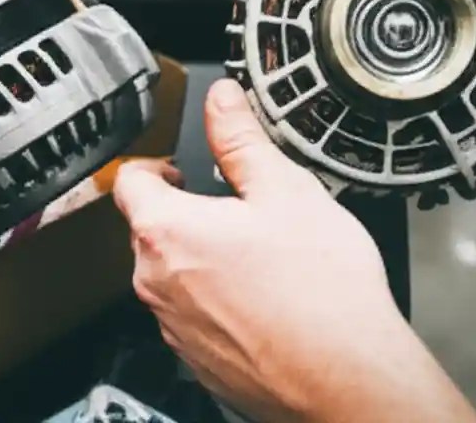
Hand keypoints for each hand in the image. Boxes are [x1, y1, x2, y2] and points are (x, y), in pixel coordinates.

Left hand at [113, 80, 475, 422]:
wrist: (347, 376)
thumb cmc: (321, 291)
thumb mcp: (285, 189)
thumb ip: (241, 138)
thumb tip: (221, 99)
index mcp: (167, 231)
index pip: (129, 181)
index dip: (154, 164)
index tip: (179, 166)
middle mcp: (156, 283)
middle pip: (151, 230)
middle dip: (188, 213)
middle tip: (239, 210)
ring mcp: (174, 327)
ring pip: (175, 275)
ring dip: (205, 259)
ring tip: (263, 258)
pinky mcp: (196, 361)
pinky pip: (195, 316)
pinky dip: (220, 302)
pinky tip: (267, 299)